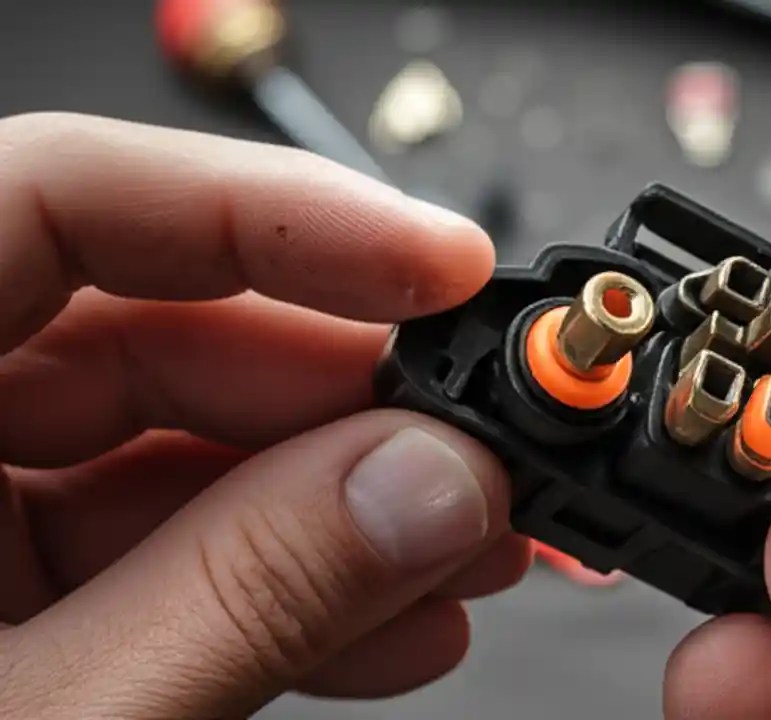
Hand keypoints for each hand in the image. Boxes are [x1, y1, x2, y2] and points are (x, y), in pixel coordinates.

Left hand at [0, 113, 530, 717]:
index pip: (56, 204)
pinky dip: (280, 576)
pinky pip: (156, 542)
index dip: (272, 213)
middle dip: (342, 395)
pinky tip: (385, 622)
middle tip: (476, 451)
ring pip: (171, 443)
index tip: (435, 265)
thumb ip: (243, 598)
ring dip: (339, 497)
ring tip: (464, 549)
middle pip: (145, 328)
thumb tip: (428, 485)